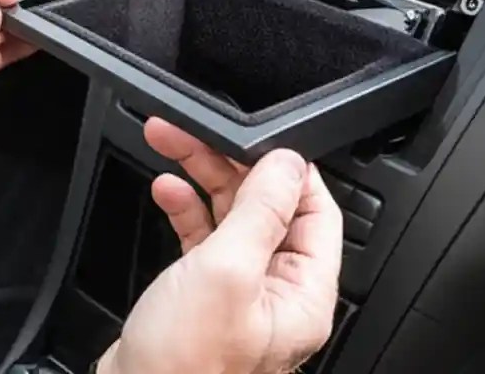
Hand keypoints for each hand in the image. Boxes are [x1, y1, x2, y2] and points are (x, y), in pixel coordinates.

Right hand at [102, 119, 342, 373]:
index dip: (288, 172)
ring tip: (172, 144)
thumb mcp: (227, 272)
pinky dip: (185, 207)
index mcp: (303, 294)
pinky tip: (167, 189)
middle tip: (197, 133)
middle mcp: (277, 293)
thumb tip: (287, 163)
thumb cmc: (182, 366)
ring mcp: (239, 292)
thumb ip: (261, 212)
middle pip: (268, 207)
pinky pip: (203, 236)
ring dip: (202, 178)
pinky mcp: (203, 293)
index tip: (257, 140)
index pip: (316, 212)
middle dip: (231, 163)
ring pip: (231, 215)